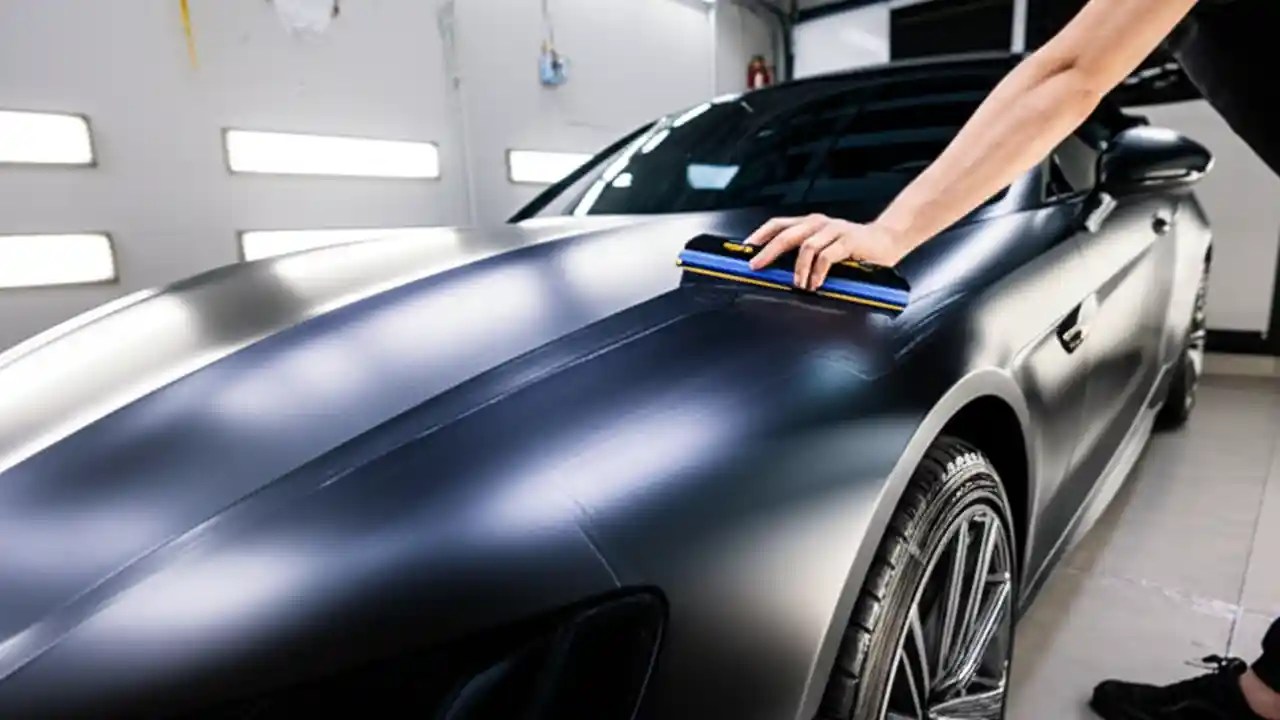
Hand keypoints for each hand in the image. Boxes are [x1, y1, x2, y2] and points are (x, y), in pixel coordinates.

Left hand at [744, 214, 911, 289]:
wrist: (887, 240)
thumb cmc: (853, 248)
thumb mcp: (823, 249)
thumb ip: (804, 255)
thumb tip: (777, 273)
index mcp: (810, 223)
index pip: (778, 224)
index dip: (759, 235)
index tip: (745, 249)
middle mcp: (819, 223)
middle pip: (786, 234)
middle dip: (768, 251)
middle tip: (757, 266)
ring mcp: (834, 230)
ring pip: (806, 246)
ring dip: (798, 268)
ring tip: (798, 284)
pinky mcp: (849, 240)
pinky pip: (827, 256)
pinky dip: (818, 272)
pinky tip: (816, 283)